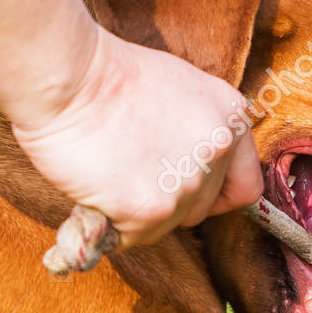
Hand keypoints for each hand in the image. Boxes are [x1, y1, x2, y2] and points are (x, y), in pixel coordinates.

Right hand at [10, 26, 262, 248]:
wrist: (66, 75)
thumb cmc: (107, 75)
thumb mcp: (178, 89)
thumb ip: (197, 130)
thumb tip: (190, 167)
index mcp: (229, 118)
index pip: (245, 186)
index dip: (215, 195)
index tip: (187, 191)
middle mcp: (217, 151)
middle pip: (200, 210)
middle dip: (167, 200)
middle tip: (129, 170)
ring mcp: (186, 183)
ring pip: (165, 227)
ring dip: (136, 213)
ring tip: (108, 173)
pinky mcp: (150, 209)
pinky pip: (131, 237)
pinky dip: (110, 223)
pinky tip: (95, 188)